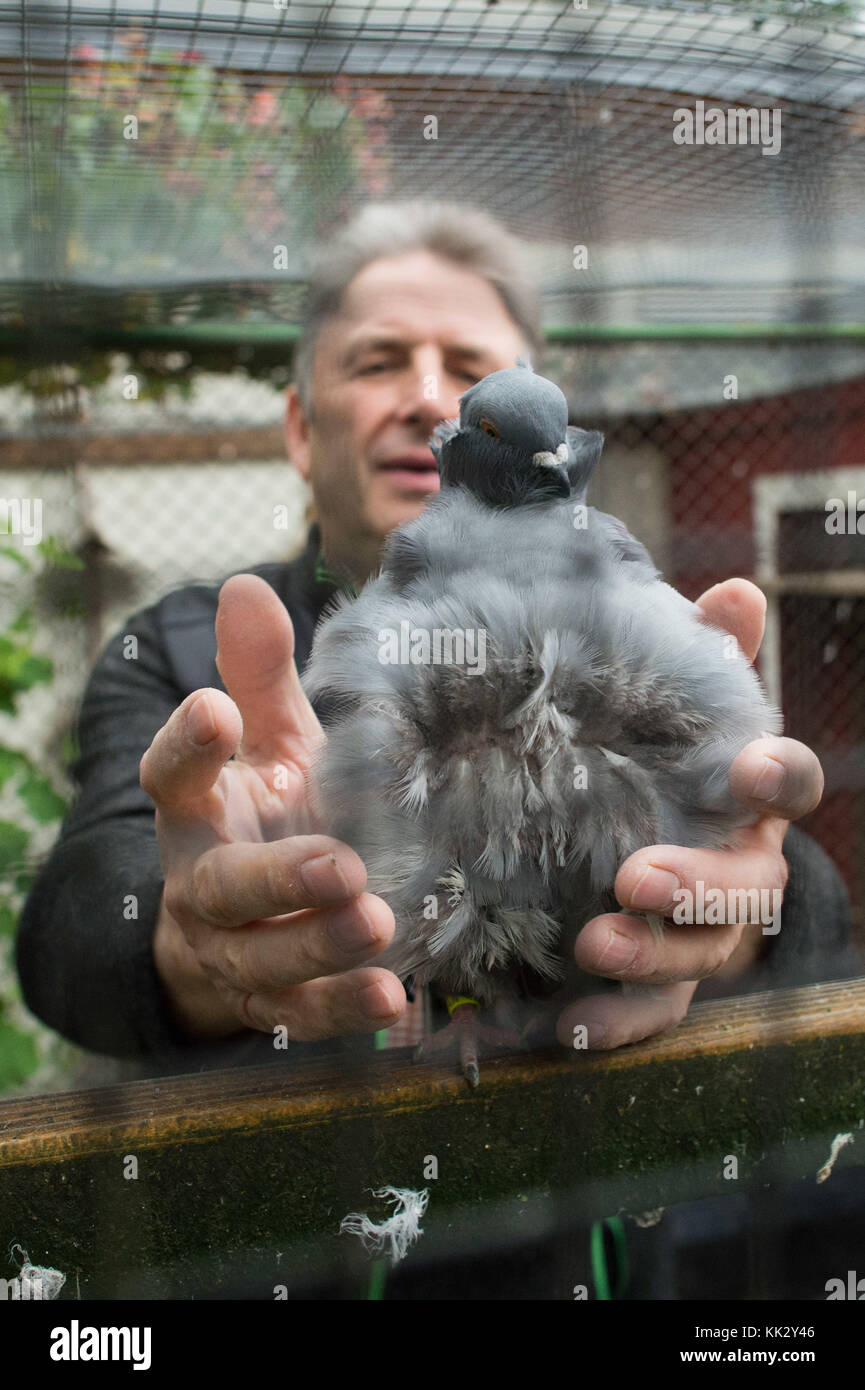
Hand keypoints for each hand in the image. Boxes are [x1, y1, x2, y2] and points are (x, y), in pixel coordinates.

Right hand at [141, 573, 404, 1043]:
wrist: (246, 922)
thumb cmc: (270, 810)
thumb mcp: (271, 744)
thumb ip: (262, 678)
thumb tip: (247, 585)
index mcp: (198, 809)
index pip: (172, 776)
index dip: (187, 745)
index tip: (215, 709)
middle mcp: (203, 882)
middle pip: (223, 885)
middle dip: (278, 877)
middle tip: (339, 863)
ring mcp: (233, 950)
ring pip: (264, 959)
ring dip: (320, 945)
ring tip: (377, 925)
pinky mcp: (270, 1001)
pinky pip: (301, 1014)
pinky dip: (343, 1010)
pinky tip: (394, 999)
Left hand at [555, 578, 823, 1050]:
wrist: (638, 842)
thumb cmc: (663, 763)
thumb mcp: (676, 707)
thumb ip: (704, 659)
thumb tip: (736, 591)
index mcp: (749, 798)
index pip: (787, 782)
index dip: (776, 777)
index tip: (749, 767)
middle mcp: (742, 871)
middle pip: (745, 887)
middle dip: (698, 885)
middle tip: (636, 876)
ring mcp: (705, 935)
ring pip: (700, 956)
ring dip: (652, 954)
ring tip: (592, 943)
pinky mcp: (661, 982)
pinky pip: (648, 1012)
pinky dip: (615, 1020)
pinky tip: (570, 1024)